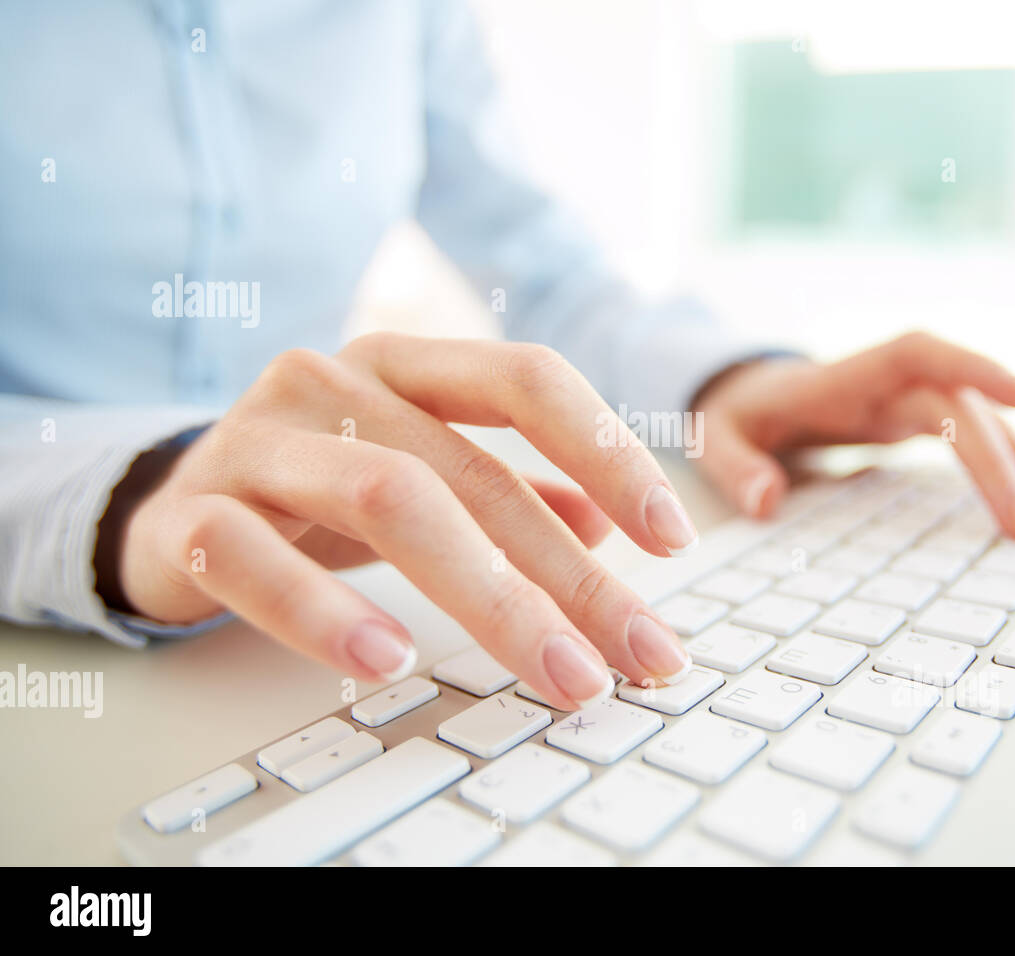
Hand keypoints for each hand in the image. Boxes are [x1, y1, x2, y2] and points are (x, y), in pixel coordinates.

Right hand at [97, 335, 697, 707]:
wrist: (168, 496)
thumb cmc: (319, 484)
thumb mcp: (421, 471)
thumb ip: (508, 488)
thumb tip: (605, 525)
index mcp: (403, 365)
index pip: (526, 380)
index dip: (609, 449)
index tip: (674, 535)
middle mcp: (333, 382)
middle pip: (472, 471)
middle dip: (569, 574)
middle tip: (636, 652)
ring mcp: (257, 440)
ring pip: (386, 500)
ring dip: (486, 596)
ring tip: (555, 672)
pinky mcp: (190, 512)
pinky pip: (254, 558)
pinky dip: (324, 613)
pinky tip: (388, 662)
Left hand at [692, 331, 1014, 537]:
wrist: (740, 395)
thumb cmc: (732, 412)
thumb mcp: (712, 438)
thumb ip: (734, 466)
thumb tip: (765, 501)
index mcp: (845, 376)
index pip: (920, 354)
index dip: (976, 367)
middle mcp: (885, 383)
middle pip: (960, 405)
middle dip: (1001, 459)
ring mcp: (903, 401)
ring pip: (977, 420)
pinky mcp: (910, 422)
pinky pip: (968, 436)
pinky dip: (1003, 463)